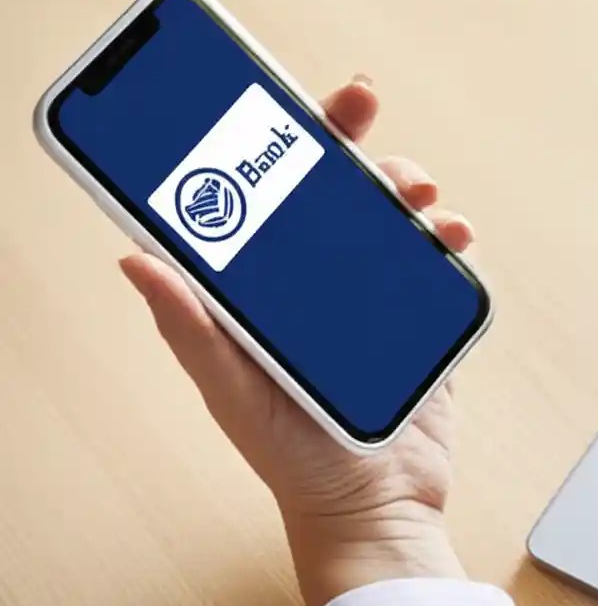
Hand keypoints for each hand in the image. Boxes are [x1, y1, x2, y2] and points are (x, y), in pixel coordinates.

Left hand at [119, 77, 475, 605]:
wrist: (375, 504)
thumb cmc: (292, 456)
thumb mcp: (231, 390)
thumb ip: (190, 328)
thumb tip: (136, 258)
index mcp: (269, 286)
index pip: (268, 196)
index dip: (275, 143)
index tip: (285, 101)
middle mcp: (322, 279)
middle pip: (336, 188)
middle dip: (350, 138)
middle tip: (359, 105)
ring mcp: (378, 293)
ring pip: (393, 214)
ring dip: (406, 185)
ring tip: (416, 191)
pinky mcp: (425, 316)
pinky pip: (441, 262)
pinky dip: (452, 238)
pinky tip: (454, 236)